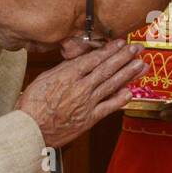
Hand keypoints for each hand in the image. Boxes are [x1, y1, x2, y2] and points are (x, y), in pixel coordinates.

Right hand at [17, 39, 144, 147]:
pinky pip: (108, 107)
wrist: (30, 129)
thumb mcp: (44, 78)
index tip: (121, 43)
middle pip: (106, 68)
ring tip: (141, 65)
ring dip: (128, 73)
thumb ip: (63, 69)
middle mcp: (80, 87)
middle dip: (124, 57)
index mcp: (68, 75)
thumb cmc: (32, 104)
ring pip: (111, 84)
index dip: (110, 50)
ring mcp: (86, 103)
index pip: (94, 59)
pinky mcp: (89, 119)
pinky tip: (130, 91)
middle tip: (137, 49)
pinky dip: (120, 99)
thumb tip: (77, 61)